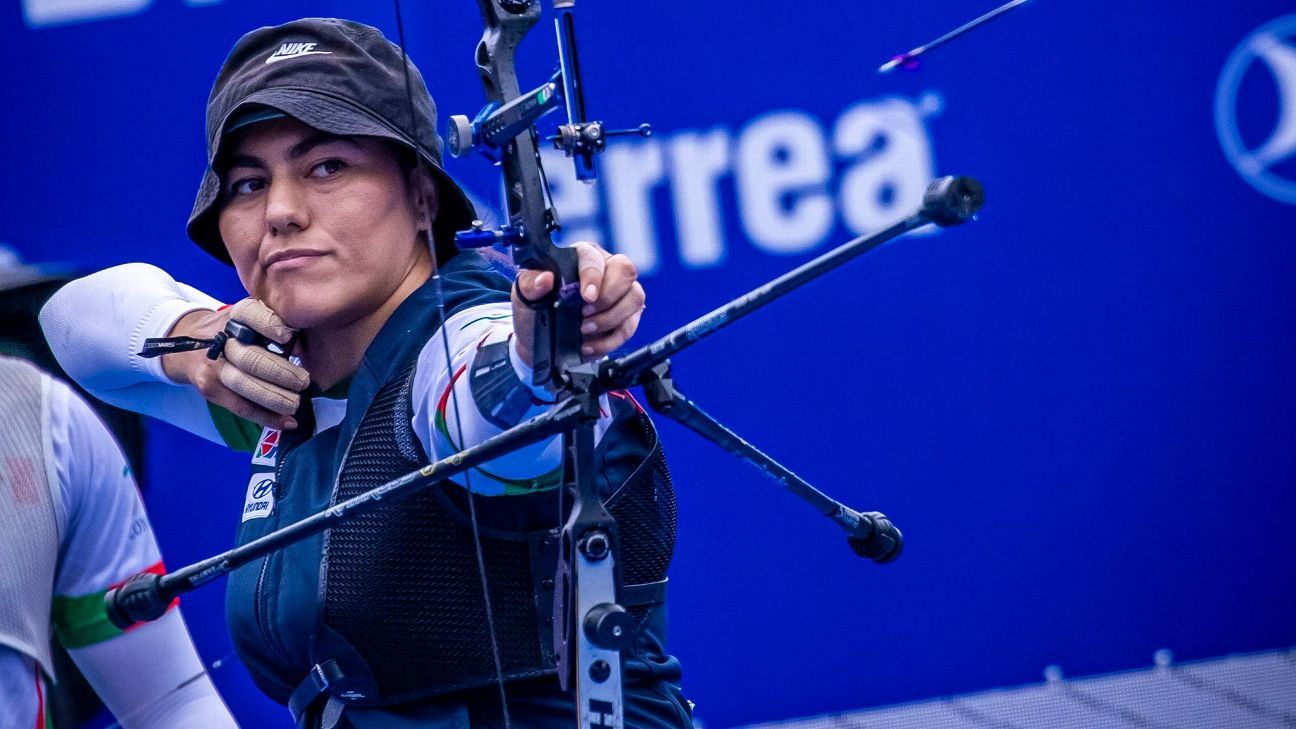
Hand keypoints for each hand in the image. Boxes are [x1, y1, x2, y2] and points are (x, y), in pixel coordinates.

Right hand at [163, 299, 310, 429]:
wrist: (189, 345)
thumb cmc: (236, 330)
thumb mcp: (252, 317)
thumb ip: (276, 323)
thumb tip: (300, 345)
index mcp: (236, 315)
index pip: (250, 315)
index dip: (269, 325)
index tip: (288, 337)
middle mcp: (220, 339)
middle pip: (250, 358)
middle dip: (280, 372)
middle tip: (304, 381)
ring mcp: (214, 366)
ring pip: (244, 385)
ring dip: (274, 398)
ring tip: (296, 403)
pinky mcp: (211, 390)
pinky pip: (241, 407)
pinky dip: (266, 417)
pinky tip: (287, 423)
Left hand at [512, 242, 645, 367]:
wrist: (537, 339)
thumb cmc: (534, 309)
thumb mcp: (524, 295)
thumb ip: (530, 283)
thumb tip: (545, 278)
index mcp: (581, 257)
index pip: (595, 258)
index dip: (593, 277)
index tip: (586, 297)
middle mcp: (606, 270)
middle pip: (626, 272)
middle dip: (607, 298)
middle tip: (584, 316)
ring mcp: (620, 294)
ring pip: (635, 298)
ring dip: (610, 319)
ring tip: (585, 330)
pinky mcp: (626, 317)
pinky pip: (630, 326)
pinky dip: (610, 340)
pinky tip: (589, 345)